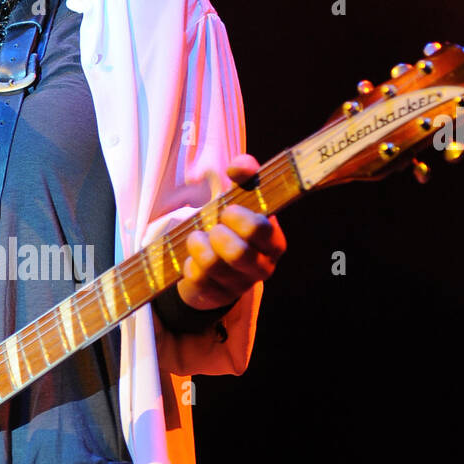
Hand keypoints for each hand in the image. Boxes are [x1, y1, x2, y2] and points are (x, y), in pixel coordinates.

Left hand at [176, 154, 285, 311]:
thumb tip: (240, 166)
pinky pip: (197, 278)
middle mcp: (262, 267)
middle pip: (238, 254)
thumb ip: (245, 174)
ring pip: (213, 265)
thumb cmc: (229, 226)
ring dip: (198, 245)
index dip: (240, 218)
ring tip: (197, 238)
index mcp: (273, 243)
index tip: (228, 210)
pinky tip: (192, 259)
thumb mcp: (239, 197)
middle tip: (213, 227)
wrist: (212, 264)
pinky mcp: (216, 297)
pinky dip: (189, 264)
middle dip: (218, 235)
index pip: (262, 231)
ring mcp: (239, 286)